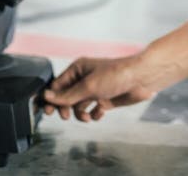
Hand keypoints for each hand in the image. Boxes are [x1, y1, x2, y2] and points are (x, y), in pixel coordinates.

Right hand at [41, 54, 155, 121]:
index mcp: (78, 69)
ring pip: (79, 106)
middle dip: (66, 108)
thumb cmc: (116, 75)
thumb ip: (67, 95)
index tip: (49, 112)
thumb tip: (46, 97)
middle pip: (66, 97)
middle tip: (66, 115)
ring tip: (86, 117)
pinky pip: (92, 110)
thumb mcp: (88, 86)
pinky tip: (99, 113)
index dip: (52, 99)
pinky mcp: (105, 99)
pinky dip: (93, 114)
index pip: (57, 86)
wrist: (141, 79)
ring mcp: (95, 89)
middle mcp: (85, 79)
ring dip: (80, 113)